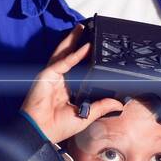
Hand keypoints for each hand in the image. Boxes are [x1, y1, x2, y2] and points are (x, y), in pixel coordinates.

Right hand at [20, 24, 122, 141]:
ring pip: (63, 53)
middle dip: (75, 42)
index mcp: (65, 88)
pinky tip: (85, 47)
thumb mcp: (86, 115)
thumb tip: (118, 103)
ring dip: (72, 40)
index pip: (75, 68)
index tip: (94, 48)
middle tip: (86, 30)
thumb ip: (101, 106)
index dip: (82, 57)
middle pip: (67, 56)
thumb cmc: (58, 127)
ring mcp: (51, 76)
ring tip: (81, 28)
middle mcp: (58, 80)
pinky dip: (74, 54)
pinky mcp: (47, 75)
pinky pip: (63, 62)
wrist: (42, 132)